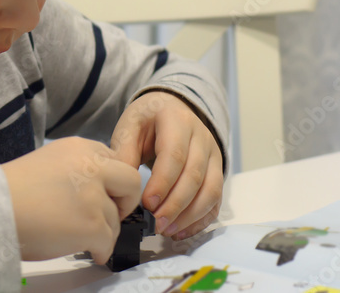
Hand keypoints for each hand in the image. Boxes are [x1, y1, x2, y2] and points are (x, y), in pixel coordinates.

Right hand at [2, 137, 141, 263]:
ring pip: (115, 219)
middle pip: (131, 182)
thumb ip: (77, 168)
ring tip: (80, 237)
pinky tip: (89, 251)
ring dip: (103, 231)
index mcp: (80, 147)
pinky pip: (109, 242)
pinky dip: (100, 250)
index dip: (111, 181)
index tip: (102, 195)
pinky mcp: (92, 225)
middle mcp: (92, 166)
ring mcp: (94, 196)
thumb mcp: (50, 161)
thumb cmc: (13, 190)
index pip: (115, 160)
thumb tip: (97, 189)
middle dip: (124, 201)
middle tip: (109, 214)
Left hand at [110, 91, 223, 239]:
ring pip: (210, 190)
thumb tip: (122, 188)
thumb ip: (124, 154)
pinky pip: (216, 199)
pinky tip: (181, 231)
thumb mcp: (129, 127)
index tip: (147, 204)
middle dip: (175, 205)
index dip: (163, 183)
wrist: (169, 108)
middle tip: (156, 224)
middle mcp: (201, 136)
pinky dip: (200, 219)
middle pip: (195, 176)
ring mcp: (213, 154)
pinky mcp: (217, 171)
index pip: (175, 155)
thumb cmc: (146, 120)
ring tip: (166, 230)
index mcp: (177, 120)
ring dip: (190, 215)